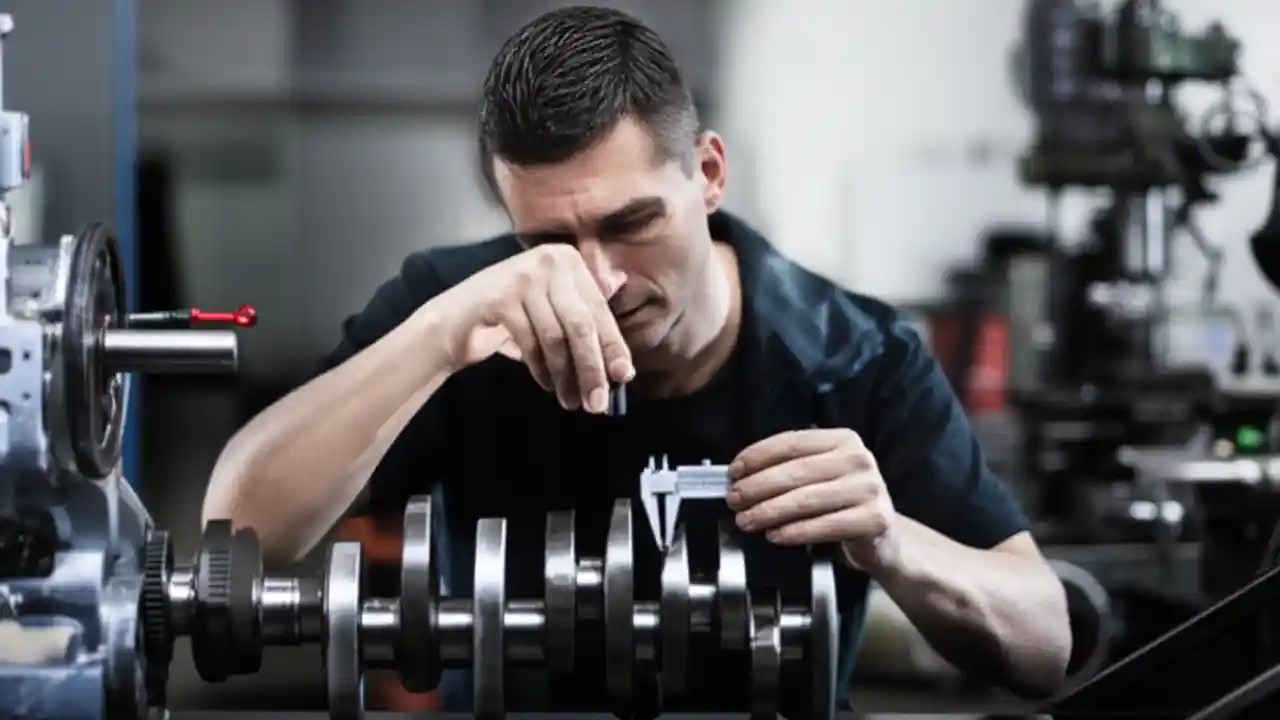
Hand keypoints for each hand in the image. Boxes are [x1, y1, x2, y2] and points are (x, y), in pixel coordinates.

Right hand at [431, 244, 634, 411]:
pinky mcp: (498, 297)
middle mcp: (548, 259)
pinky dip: (540, 369)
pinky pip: (530, 342)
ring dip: (566, 375)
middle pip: (581, 324)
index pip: (599, 309)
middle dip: (592, 367)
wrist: (453, 321)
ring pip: (555, 337)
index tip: (624, 377)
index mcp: (568, 259)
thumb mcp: (553, 310)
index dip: (613, 346)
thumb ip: (586, 316)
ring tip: (570, 401)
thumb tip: (624, 355)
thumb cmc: (511, 319)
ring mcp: (522, 276)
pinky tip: (547, 384)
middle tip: (598, 403)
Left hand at [725, 428, 896, 571]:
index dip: (758, 456)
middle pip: (796, 471)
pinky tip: (774, 535)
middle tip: (734, 500)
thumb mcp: (819, 475)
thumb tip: (740, 476)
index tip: (734, 471)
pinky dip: (793, 531)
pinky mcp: (873, 519)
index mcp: (842, 440)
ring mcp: (869, 489)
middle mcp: (858, 459)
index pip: (792, 442)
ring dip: (768, 511)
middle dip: (757, 487)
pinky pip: (823, 525)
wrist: (882, 537)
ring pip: (806, 500)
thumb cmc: (841, 503)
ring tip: (746, 520)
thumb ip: (788, 469)